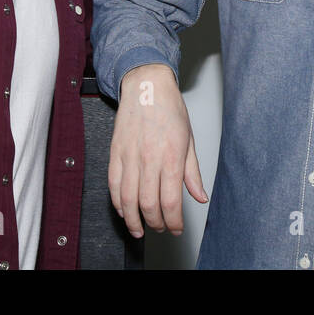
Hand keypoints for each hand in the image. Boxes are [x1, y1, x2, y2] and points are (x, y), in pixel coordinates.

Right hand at [109, 63, 208, 237]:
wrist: (146, 86)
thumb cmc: (169, 108)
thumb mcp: (189, 139)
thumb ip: (192, 173)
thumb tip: (199, 196)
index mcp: (171, 157)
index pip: (171, 201)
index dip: (173, 222)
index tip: (176, 228)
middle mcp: (149, 159)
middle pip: (148, 204)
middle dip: (156, 223)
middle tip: (161, 228)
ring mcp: (129, 156)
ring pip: (127, 199)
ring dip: (133, 220)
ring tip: (140, 229)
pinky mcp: (116, 153)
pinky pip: (113, 185)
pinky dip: (118, 202)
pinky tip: (124, 210)